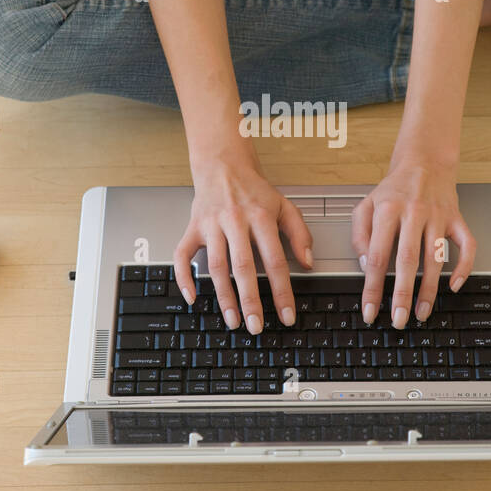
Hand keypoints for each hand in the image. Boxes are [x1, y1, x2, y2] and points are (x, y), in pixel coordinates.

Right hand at [173, 152, 312, 332]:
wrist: (223, 164)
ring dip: (223, 296)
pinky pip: (182, 255)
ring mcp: (211, 226)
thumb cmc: (254, 189)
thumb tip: (308, 263)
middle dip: (250, 300)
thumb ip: (300, 233)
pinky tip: (192, 297)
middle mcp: (235, 222)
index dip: (282, 291)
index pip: (275, 261)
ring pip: (215, 266)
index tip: (286, 315)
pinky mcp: (192, 228)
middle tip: (255, 326)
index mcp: (261, 217)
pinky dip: (185, 277)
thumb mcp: (285, 205)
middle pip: (243, 267)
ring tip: (232, 320)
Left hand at [351, 160, 475, 329]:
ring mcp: (438, 216)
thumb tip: (366, 267)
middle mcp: (414, 213)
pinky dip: (464, 267)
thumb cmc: (393, 189)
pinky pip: (467, 245)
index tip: (370, 310)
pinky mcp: (457, 219)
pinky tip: (455, 285)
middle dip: (403, 294)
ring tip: (421, 313)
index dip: (373, 287)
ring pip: (436, 258)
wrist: (424, 162)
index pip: (378, 256)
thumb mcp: (365, 206)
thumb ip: (360, 236)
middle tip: (399, 320)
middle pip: (408, 260)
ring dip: (430, 289)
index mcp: (388, 211)